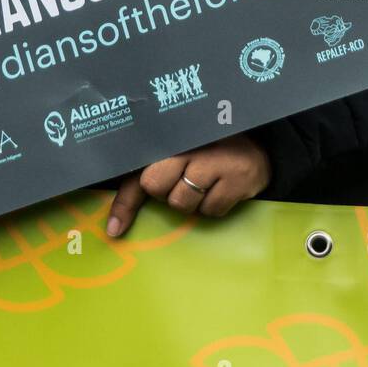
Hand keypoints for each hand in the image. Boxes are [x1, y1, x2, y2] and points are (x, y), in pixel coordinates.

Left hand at [106, 134, 270, 236]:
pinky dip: (213, 206)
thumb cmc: (203, 155)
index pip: (140, 171)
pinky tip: (220, 187)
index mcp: (170, 137)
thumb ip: (138, 185)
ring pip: (181, 202)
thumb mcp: (171, 161)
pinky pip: (210, 210)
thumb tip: (113, 229)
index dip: (125, 201)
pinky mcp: (236, 179)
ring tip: (203, 182)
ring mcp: (214, 160)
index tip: (114, 229)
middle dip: (165, 191)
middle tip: (182, 179)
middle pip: (155, 185)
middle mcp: (190, 144)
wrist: (254, 151)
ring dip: (190, 201)